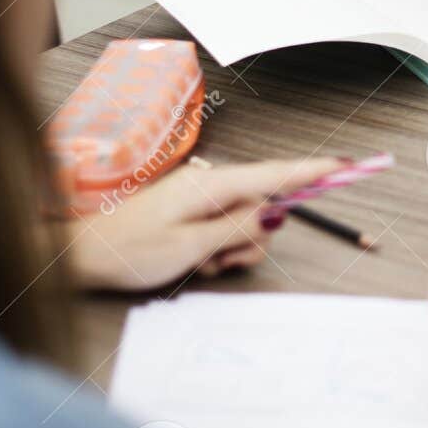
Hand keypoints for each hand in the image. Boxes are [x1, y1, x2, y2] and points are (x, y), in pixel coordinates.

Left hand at [64, 157, 341, 290]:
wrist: (80, 254)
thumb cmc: (127, 250)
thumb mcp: (190, 248)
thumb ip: (237, 230)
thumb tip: (275, 214)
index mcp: (212, 185)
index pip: (275, 175)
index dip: (313, 172)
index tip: (347, 165)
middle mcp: (210, 184)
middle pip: (264, 206)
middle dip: (252, 238)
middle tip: (219, 261)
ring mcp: (201, 196)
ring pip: (247, 222)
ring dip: (233, 248)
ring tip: (200, 262)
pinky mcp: (194, 209)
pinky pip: (225, 227)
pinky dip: (218, 248)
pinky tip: (192, 259)